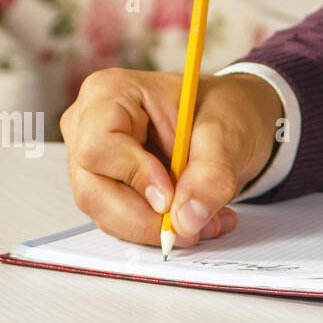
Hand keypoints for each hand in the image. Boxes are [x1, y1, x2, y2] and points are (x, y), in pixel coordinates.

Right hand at [60, 69, 281, 247]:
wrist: (234, 119)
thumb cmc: (222, 109)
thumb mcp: (226, 135)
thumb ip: (209, 176)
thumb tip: (186, 219)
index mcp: (109, 94)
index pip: (97, 147)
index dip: (134, 176)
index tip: (171, 194)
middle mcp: (88, 126)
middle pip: (93, 190)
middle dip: (146, 219)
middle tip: (193, 225)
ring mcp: (93, 160)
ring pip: (106, 214)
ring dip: (157, 228)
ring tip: (206, 220)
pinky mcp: (107, 187)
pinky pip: (120, 222)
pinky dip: (158, 229)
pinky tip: (193, 219)